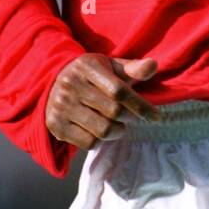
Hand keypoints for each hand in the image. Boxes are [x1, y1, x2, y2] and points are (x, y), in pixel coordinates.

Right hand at [45, 53, 159, 150]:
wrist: (53, 84)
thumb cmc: (92, 76)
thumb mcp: (111, 66)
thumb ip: (133, 68)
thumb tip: (153, 65)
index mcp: (86, 66)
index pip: (119, 90)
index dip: (140, 105)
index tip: (155, 116)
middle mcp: (70, 85)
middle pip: (114, 112)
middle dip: (130, 118)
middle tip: (132, 118)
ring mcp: (61, 106)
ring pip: (103, 130)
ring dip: (117, 131)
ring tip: (118, 126)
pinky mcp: (55, 125)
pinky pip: (88, 143)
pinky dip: (100, 141)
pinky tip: (99, 131)